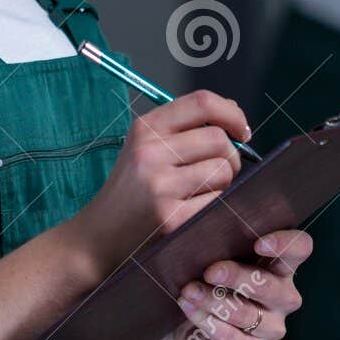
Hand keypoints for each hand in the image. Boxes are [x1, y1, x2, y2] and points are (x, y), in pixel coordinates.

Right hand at [67, 90, 249, 280]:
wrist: (98, 237)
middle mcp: (150, 151)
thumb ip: (184, 128)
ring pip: (223, 170)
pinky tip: (197, 208)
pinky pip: (217, 200)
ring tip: (204, 190)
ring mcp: (160, 185)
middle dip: (232, 155)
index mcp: (146, 127)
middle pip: (219, 139)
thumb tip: (235, 117)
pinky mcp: (171, 217)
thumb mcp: (144, 147)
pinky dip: (216, 204)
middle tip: (221, 169)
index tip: (242, 130)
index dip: (232, 114)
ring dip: (225, 182)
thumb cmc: (130, 190)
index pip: (203, 102)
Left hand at [174, 231, 313, 339]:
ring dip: (214, 301)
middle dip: (238, 276)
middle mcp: (283, 295)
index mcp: (282, 262)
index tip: (258, 243)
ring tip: (188, 291)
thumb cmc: (203, 267)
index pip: (300, 248)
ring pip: (247, 314)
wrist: (180, 311)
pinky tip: (191, 312)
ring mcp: (269, 325)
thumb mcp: (214, 246)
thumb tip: (222, 194)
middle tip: (209, 270)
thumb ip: (224, 227)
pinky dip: (210, 325)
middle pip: (270, 285)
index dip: (285, 244)